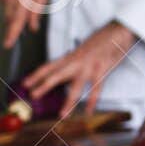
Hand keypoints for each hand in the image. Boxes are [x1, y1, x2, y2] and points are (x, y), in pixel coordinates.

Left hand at [21, 20, 136, 116]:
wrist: (118, 31)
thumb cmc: (103, 39)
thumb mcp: (84, 49)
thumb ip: (75, 61)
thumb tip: (66, 73)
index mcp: (71, 56)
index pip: (49, 66)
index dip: (36, 75)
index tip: (25, 84)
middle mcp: (77, 61)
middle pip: (57, 75)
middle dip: (44, 86)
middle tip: (33, 96)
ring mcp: (90, 67)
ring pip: (76, 87)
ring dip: (69, 102)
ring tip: (62, 114)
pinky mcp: (102, 70)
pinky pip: (96, 89)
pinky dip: (92, 102)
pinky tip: (88, 111)